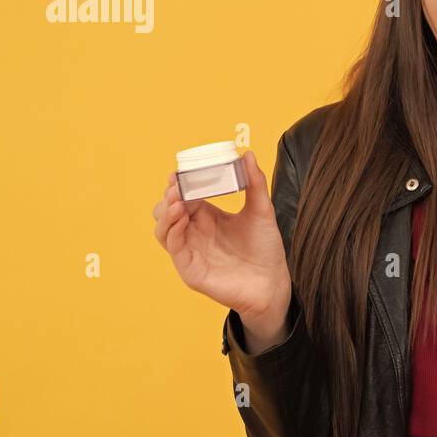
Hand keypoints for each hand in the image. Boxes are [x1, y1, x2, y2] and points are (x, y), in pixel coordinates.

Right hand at [151, 149, 291, 324]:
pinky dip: (172, 230)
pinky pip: (173, 247)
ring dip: (165, 212)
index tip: (179, 172)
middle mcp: (194, 232)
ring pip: (162, 229)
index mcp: (206, 216)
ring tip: (177, 199)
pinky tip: (181, 217)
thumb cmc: (265, 249)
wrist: (273, 282)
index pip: (183, 196)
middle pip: (166, 210)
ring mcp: (189, 251)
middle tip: (178, 186)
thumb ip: (255, 183)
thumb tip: (247, 154)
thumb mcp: (261, 210)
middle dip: (168, 196)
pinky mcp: (189, 269)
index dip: (178, 184)